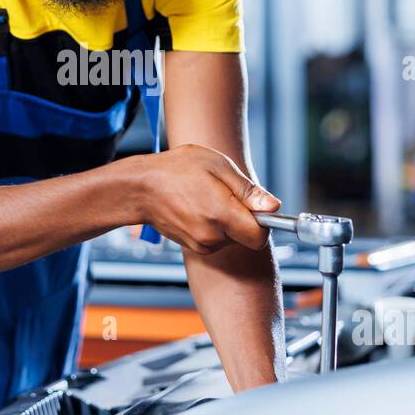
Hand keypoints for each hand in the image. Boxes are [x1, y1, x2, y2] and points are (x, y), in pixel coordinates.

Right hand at [138, 144, 280, 253]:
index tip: (257, 207)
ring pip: (232, 239)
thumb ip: (248, 190)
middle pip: (247, 237)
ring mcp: (201, 245)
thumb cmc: (178, 169)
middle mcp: (212, 236)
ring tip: (207, 198)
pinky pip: (217, 241)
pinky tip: (198, 208)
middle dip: (245, 219)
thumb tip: (274, 207)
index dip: (264, 222)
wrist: (141, 188)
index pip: (260, 236)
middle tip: (225, 194)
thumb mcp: (217, 166)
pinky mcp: (193, 248)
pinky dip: (215, 227)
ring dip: (228, 222)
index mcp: (221, 214)